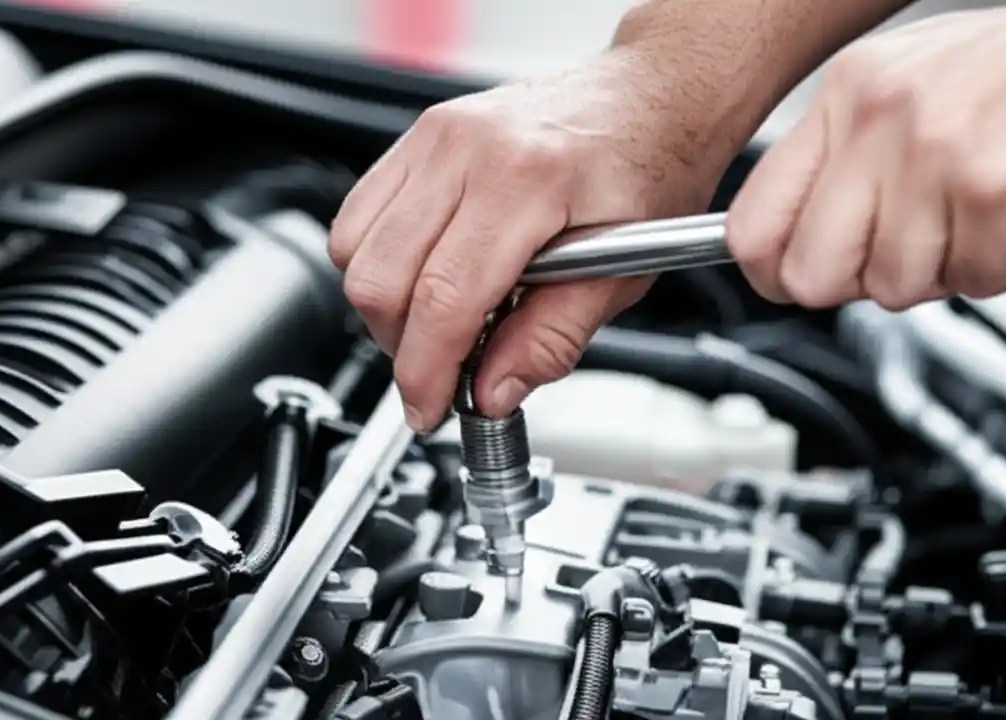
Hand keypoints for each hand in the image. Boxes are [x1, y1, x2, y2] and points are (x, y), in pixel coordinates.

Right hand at [329, 50, 737, 431]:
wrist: (650, 98)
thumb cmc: (647, 168)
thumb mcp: (623, 272)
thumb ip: (551, 339)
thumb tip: (493, 391)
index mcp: (528, 180)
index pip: (445, 297)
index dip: (426, 370)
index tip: (428, 408)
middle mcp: (469, 147)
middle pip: (382, 276)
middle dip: (401, 346)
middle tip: (440, 371)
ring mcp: (437, 135)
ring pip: (355, 247)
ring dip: (385, 306)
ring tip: (440, 321)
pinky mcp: (421, 135)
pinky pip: (360, 213)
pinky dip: (378, 262)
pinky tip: (426, 275)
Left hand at [727, 1, 1005, 309]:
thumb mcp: (904, 92)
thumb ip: (841, 165)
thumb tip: (786, 248)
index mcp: (845, 95)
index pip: (752, 222)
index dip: (773, 273)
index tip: (797, 278)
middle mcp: (878, 117)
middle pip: (812, 274)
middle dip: (863, 281)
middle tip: (912, 248)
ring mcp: (934, 152)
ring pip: (893, 288)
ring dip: (946, 268)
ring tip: (978, 212)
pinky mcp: (997, 190)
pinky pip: (972, 281)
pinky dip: (1003, 265)